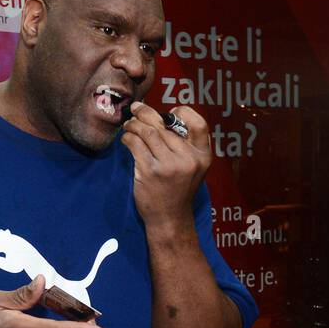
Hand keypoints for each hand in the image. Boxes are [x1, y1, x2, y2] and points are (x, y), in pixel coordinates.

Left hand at [120, 103, 211, 229]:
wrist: (169, 218)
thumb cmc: (177, 190)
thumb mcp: (192, 168)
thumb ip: (184, 145)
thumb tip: (160, 116)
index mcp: (203, 155)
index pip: (199, 123)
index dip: (183, 112)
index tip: (168, 112)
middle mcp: (189, 159)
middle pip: (166, 125)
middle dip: (146, 114)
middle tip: (136, 109)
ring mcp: (170, 165)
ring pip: (148, 131)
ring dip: (134, 124)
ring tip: (129, 124)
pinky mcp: (151, 172)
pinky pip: (135, 144)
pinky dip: (127, 138)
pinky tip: (126, 139)